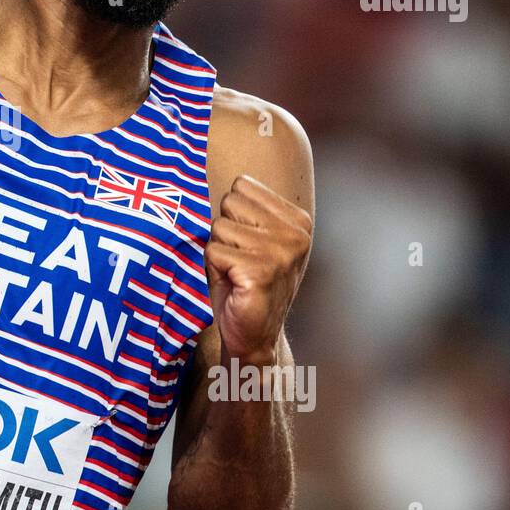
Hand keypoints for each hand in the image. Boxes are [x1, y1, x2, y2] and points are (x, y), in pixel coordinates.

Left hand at [204, 175, 312, 363]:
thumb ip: (246, 209)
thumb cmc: (244, 283)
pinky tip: (232, 285)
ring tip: (234, 274)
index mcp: (296, 220)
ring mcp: (280, 252)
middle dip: (223, 232)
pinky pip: (213, 251)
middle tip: (236, 260)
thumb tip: (221, 174)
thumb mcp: (252, 239)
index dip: (232, 215)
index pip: (242, 186)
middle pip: (229, 203)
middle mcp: (294, 233)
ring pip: (218, 228)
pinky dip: (213, 269)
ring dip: (218, 253)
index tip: (244, 243)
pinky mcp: (261, 271)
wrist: (253, 336)